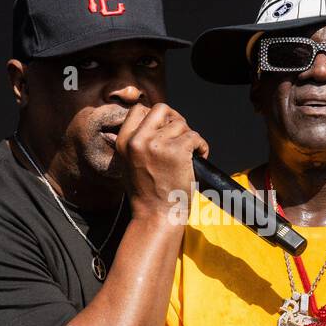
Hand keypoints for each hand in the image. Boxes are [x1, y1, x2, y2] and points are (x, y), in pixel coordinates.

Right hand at [117, 103, 209, 221]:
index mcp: (123, 142)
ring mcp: (157, 145)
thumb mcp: (128, 164)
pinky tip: (200, 157)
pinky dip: (202, 147)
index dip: (156, 117)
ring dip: (189, 138)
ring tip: (189, 155)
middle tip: (181, 137)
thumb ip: (135, 143)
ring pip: (181, 124)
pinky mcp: (177, 152)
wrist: (156, 216)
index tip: (165, 129)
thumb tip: (152, 124)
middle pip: (162, 109)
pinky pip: (195, 137)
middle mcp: (138, 140)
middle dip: (175, 120)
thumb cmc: (147, 194)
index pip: (139, 109)